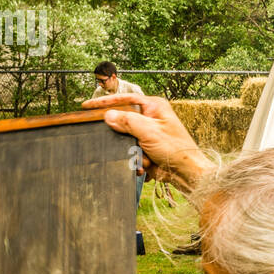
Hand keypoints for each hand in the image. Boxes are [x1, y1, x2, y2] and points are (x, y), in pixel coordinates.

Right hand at [83, 94, 207, 191]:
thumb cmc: (176, 149)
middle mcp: (150, 118)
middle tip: (128, 143)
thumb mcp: (150, 131)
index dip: (105, 102)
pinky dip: (136, 161)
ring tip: (144, 158)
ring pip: (124, 140)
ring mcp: (147, 134)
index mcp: (154, 107)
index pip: (125, 100)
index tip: (87, 106)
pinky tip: (146, 166)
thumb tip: (109, 116)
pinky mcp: (145, 149)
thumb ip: (127, 121)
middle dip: (123, 136)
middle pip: (123, 121)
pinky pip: (130, 153)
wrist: (186, 173)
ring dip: (132, 152)